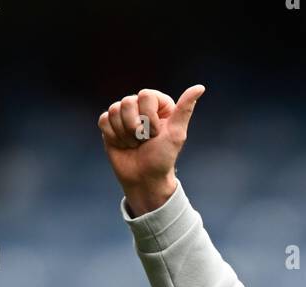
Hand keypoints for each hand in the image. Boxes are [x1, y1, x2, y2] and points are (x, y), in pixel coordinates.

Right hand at [97, 85, 204, 213]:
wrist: (145, 180)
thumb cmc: (162, 158)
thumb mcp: (176, 134)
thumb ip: (185, 109)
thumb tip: (200, 87)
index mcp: (158, 104)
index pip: (146, 95)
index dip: (149, 117)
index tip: (156, 134)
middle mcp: (140, 106)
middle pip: (128, 102)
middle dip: (136, 128)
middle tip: (144, 141)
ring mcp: (124, 114)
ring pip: (114, 110)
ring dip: (125, 134)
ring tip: (134, 144)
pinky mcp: (110, 124)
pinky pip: (104, 120)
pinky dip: (114, 137)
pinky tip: (122, 145)